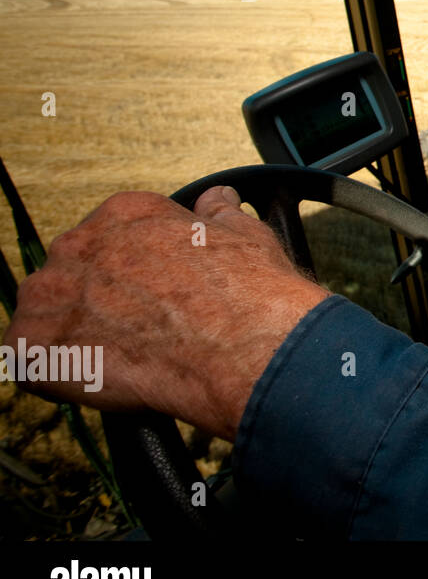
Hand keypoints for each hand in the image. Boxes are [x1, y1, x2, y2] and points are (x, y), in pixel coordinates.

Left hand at [3, 186, 330, 440]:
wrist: (241, 347)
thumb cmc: (248, 293)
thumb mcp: (244, 233)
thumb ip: (219, 213)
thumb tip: (218, 199)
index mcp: (125, 213)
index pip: (110, 241)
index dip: (133, 275)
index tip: (155, 297)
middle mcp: (78, 244)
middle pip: (73, 276)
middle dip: (99, 303)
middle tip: (141, 331)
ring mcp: (49, 294)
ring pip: (45, 316)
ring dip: (75, 338)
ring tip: (124, 358)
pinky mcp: (31, 346)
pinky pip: (28, 362)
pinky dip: (57, 377)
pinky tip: (102, 379)